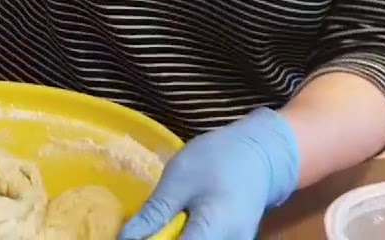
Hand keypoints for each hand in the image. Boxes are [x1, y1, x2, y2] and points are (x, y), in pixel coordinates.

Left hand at [119, 108, 300, 239]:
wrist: (260, 153)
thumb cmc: (218, 159)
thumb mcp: (179, 180)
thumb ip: (154, 214)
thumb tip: (124, 238)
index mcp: (213, 232)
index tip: (132, 237)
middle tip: (141, 230)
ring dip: (172, 238)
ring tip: (156, 225)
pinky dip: (185, 237)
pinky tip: (173, 227)